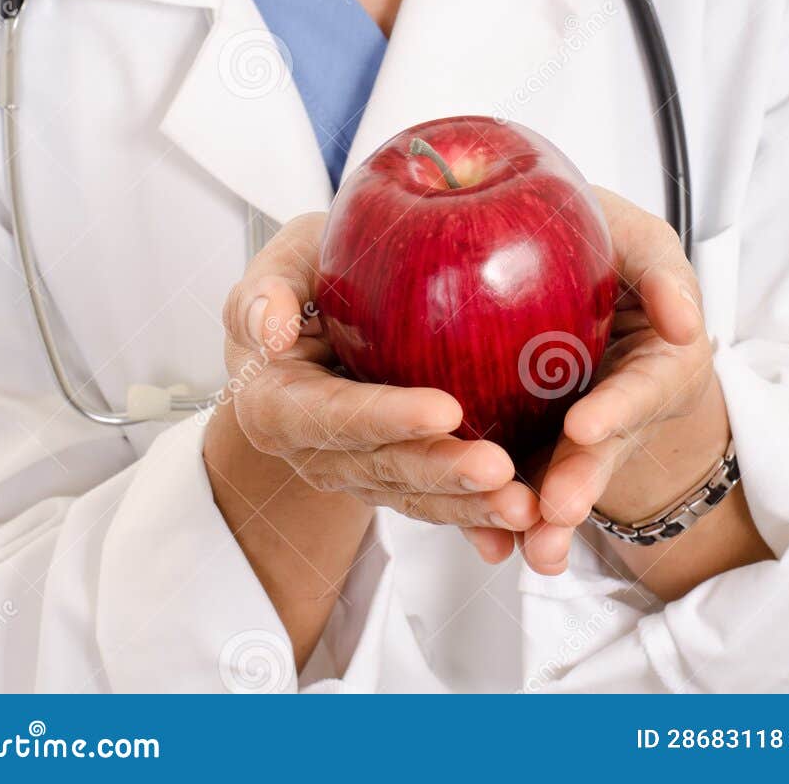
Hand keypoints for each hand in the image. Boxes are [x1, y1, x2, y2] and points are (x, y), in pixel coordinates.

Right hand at [220, 211, 541, 534]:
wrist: (321, 312)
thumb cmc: (303, 278)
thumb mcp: (280, 262)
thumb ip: (262, 293)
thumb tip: (269, 329)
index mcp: (278, 404)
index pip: (335, 416)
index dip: (388, 417)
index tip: (446, 409)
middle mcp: (317, 451)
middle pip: (385, 467)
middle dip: (444, 472)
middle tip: (500, 469)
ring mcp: (359, 471)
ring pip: (418, 495)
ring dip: (472, 506)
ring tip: (526, 507)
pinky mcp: (399, 475)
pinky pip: (440, 500)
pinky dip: (480, 516)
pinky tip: (525, 525)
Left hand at [460, 185, 719, 575]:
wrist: (560, 266)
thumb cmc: (609, 250)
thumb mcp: (642, 245)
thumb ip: (662, 272)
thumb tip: (684, 320)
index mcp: (657, 365)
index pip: (640, 390)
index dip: (617, 410)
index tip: (586, 426)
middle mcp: (616, 409)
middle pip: (601, 451)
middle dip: (582, 482)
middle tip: (559, 508)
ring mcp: (572, 431)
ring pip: (561, 477)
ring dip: (548, 515)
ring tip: (535, 547)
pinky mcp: (530, 439)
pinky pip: (518, 476)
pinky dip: (506, 513)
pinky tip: (489, 541)